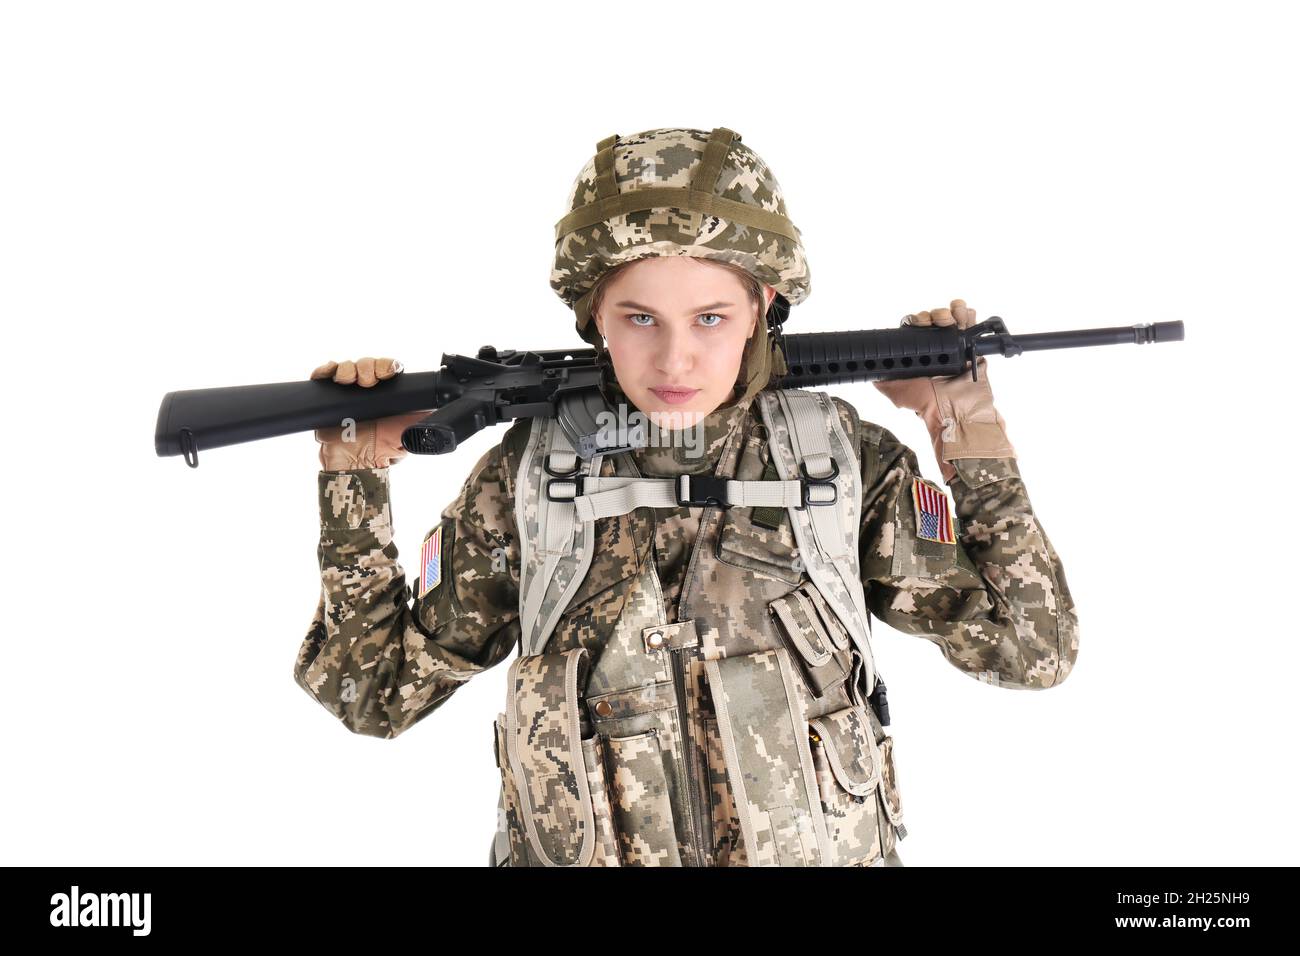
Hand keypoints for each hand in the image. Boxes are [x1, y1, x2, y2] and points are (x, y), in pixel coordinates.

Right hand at [310, 357, 432, 469]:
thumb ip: (426, 419)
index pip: (388, 368)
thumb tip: (447, 411)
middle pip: (367, 363)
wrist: (357, 462)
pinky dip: (325, 370)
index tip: (387, 374)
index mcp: (388, 392)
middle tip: (367, 382)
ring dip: (348, 368)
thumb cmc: (384, 447)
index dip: (387, 366)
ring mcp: (347, 390)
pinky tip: (329, 374)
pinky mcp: (327, 395)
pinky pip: (324, 375)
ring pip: (346, 366)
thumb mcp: (411, 431)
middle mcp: (367, 388)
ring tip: (348, 381)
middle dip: (368, 367)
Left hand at [872, 300, 1013, 481]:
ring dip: (949, 312)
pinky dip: (967, 313)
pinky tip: (962, 316)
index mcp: (919, 353)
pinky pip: (970, 322)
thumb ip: (882, 381)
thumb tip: (868, 371)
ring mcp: (955, 344)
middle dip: (932, 315)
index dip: (915, 321)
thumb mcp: (896, 392)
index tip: (918, 323)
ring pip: (951, 316)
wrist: (954, 410)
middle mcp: (936, 347)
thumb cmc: (926, 404)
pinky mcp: (972, 344)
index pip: (914, 328)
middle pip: (933, 319)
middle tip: (934, 323)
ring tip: (949, 321)